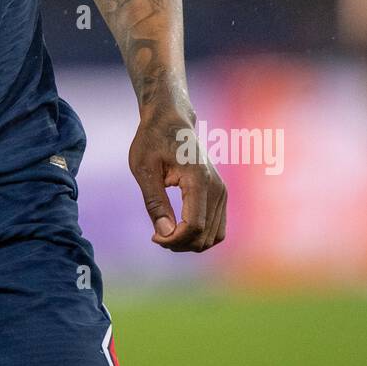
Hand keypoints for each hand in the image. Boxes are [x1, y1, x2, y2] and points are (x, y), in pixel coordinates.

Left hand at [129, 103, 226, 251]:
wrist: (171, 121)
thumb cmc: (153, 141)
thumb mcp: (144, 169)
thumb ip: (155, 202)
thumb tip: (164, 234)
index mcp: (198, 179)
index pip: (194, 226)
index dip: (174, 239)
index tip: (153, 237)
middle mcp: (217, 187)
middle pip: (205, 236)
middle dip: (180, 244)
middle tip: (156, 235)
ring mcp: (222, 191)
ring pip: (214, 236)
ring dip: (190, 243)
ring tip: (165, 232)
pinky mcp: (221, 195)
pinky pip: (217, 228)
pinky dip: (199, 236)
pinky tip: (178, 228)